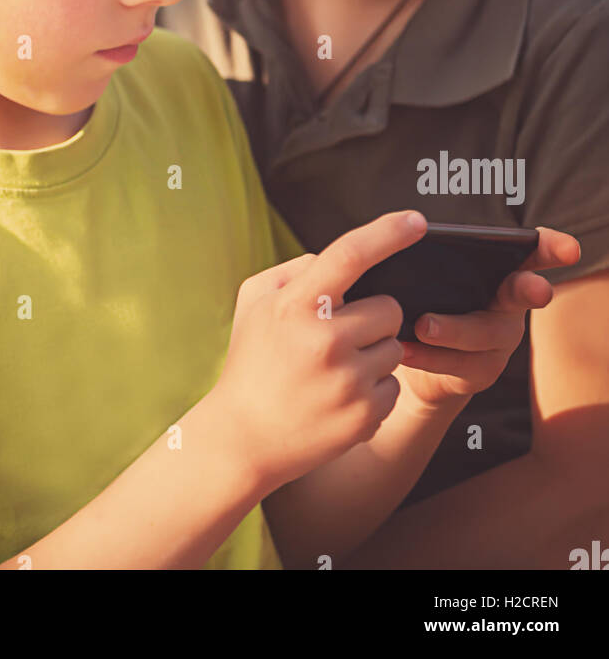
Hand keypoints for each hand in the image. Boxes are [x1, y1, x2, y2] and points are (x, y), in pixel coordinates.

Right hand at [213, 209, 426, 492]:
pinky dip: (374, 389)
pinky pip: (394, 385)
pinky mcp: (364, 416)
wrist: (243, 438)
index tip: (416, 220)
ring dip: (373, 354)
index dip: (387, 232)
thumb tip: (342, 259)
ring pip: (395, 348)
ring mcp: (347, 381)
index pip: (350, 254)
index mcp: (295, 305)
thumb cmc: (251, 360)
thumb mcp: (255, 301)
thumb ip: (297, 269)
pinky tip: (339, 398)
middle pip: (390, 308)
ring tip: (333, 371)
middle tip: (339, 336)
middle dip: (373, 317)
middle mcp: (324, 341)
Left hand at [395, 225, 580, 408]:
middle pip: (523, 293)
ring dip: (454, 329)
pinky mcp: (481, 371)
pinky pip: (458, 364)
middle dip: (531, 289)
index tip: (569, 248)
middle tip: (537, 290)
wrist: (416, 356)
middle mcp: (508, 306)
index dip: (553, 248)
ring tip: (423, 325)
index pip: (533, 254)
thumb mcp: (431, 277)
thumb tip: (399, 235)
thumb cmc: (428, 300)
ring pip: (484, 334)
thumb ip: (430, 260)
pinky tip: (405, 349)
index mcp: (500, 273)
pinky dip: (428, 357)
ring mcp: (499, 341)